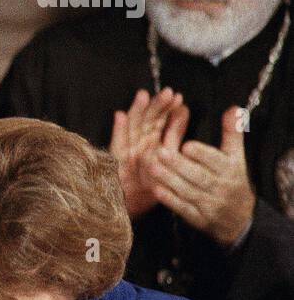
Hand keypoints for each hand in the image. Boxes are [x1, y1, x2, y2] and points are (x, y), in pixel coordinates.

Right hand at [110, 87, 187, 217]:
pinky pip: (117, 144)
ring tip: (144, 96)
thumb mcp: (168, 157)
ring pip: (132, 128)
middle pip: (146, 120)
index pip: (158, 121)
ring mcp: (125, 151)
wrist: (130, 206)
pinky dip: (118, 130)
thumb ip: (173, 134)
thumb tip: (183, 110)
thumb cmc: (149, 184)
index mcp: (149, 142)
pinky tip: (120, 115)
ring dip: (137, 111)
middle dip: (156, 106)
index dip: (167, 109)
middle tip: (167, 93)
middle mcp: (137, 144)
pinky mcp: (115, 160)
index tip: (178, 98)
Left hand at [148, 105, 255, 246]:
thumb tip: (233, 108)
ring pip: (188, 192)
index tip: (186, 145)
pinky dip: (170, 200)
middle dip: (179, 165)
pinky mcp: (198, 218)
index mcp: (230, 170)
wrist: (239, 218)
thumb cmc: (232, 180)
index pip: (216, 161)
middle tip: (160, 152)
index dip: (201, 154)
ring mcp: (209, 205)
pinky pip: (183, 209)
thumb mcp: (236, 156)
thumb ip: (232, 133)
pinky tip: (156, 190)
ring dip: (169, 180)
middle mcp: (221, 187)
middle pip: (199, 176)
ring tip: (152, 167)